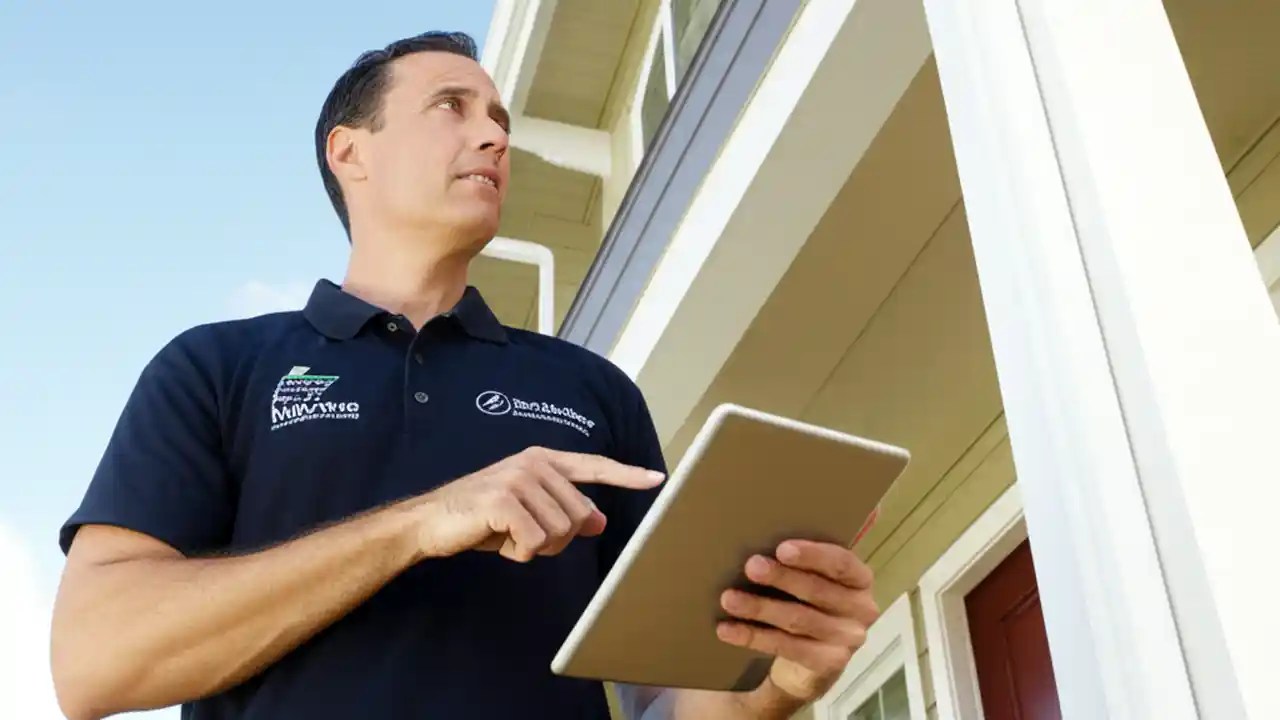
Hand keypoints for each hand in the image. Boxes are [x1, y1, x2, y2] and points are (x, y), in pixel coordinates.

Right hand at [414, 446, 663, 562]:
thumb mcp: (528, 511)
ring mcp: (519, 479)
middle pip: (578, 515)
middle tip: (522, 534)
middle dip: (555, 538)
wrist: (431, 521)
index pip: (593, 465)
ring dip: (535, 547)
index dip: (626, 475)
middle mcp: (534, 464)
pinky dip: (519, 553)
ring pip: (560, 532)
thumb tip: (600, 519)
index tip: (656, 479)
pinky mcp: (505, 501)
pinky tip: (498, 540)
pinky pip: (536, 543)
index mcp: (542, 460)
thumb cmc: (480, 517)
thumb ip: (564, 510)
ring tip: (507, 534)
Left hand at [716, 540, 878, 702]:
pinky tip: (727, 630)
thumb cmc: (807, 606)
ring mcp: (849, 639)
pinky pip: (786, 647)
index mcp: (860, 579)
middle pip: (817, 590)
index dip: (812, 555)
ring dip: (760, 607)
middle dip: (781, 577)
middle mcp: (862, 609)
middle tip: (751, 567)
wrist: (809, 667)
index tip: (781, 549)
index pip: (841, 563)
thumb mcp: (812, 581)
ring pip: (798, 619)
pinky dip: (753, 637)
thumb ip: (801, 563)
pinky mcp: (830, 664)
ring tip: (729, 599)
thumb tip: (759, 537)